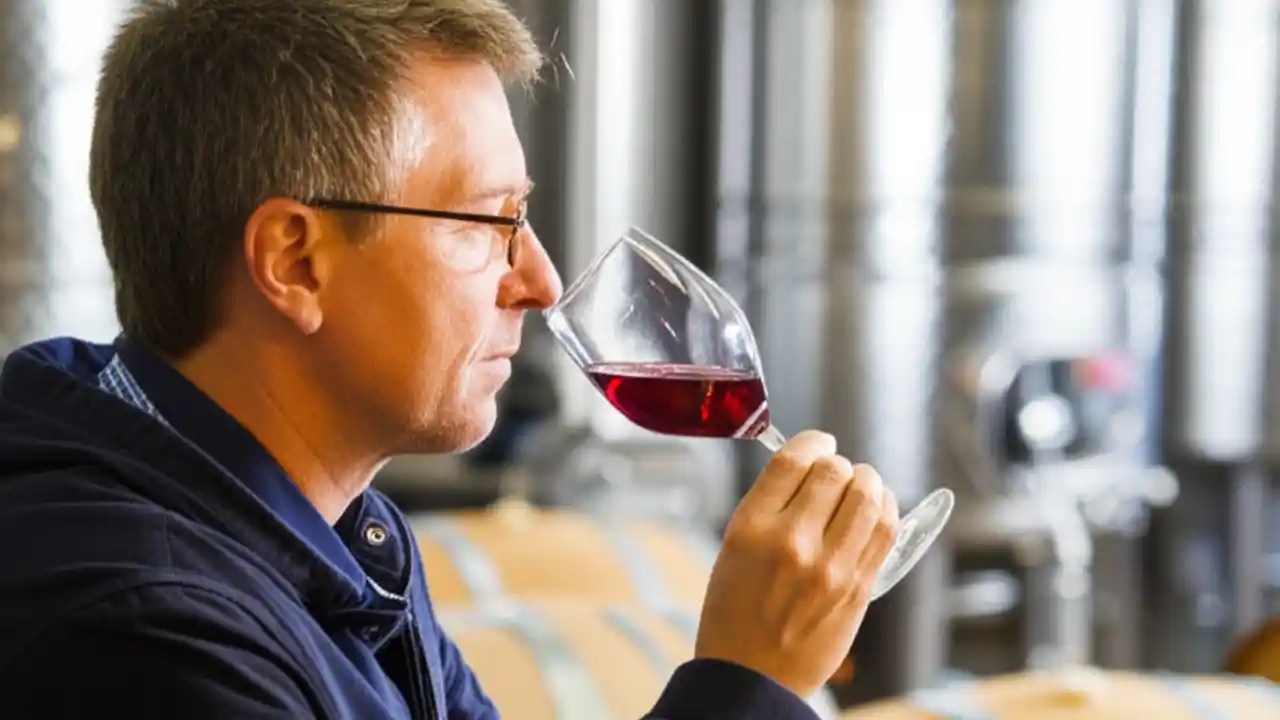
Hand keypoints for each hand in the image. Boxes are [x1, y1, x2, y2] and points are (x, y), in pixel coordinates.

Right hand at [694, 430, 899, 697]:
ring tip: (860, 484)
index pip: (793, 460)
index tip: (818, 443)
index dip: (813, 441)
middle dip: (838, 463)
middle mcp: (792, 542)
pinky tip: (877, 505)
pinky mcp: (858, 587)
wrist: (750, 676)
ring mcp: (830, 567)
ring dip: (867, 480)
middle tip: (834, 473)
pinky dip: (886, 507)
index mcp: (751, 528)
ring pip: (868, 494)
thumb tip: (808, 472)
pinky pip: (886, 529)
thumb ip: (769, 507)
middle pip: (834, 471)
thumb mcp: (733, 548)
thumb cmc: (734, 613)